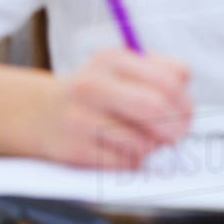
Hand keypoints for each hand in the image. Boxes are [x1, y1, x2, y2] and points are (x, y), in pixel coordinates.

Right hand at [33, 49, 192, 169]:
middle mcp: (93, 84)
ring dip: (151, 149)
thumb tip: (185, 103)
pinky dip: (131, 162)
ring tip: (141, 142)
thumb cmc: (92, 95)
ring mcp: (81, 117)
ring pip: (143, 142)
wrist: (38, 113)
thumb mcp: (119, 71)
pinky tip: (120, 151)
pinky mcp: (76, 148)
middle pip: (157, 107)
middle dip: (175, 128)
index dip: (185, 103)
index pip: (169, 79)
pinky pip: (124, 163)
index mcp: (111, 60)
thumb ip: (159, 75)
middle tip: (174, 137)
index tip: (184, 114)